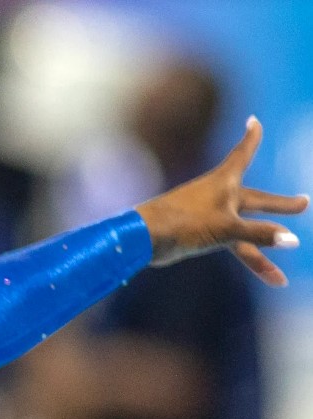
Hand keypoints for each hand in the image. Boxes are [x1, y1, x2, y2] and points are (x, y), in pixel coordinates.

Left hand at [135, 116, 307, 285]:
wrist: (143, 240)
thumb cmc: (183, 224)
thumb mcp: (226, 228)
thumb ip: (259, 234)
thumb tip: (292, 240)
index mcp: (223, 183)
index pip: (242, 153)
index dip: (251, 138)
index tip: (253, 120)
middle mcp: (219, 196)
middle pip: (257, 200)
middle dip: (278, 204)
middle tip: (304, 202)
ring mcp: (210, 216)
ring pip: (247, 230)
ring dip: (267, 244)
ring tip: (290, 259)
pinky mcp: (202, 234)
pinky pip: (234, 247)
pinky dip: (252, 259)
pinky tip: (271, 276)